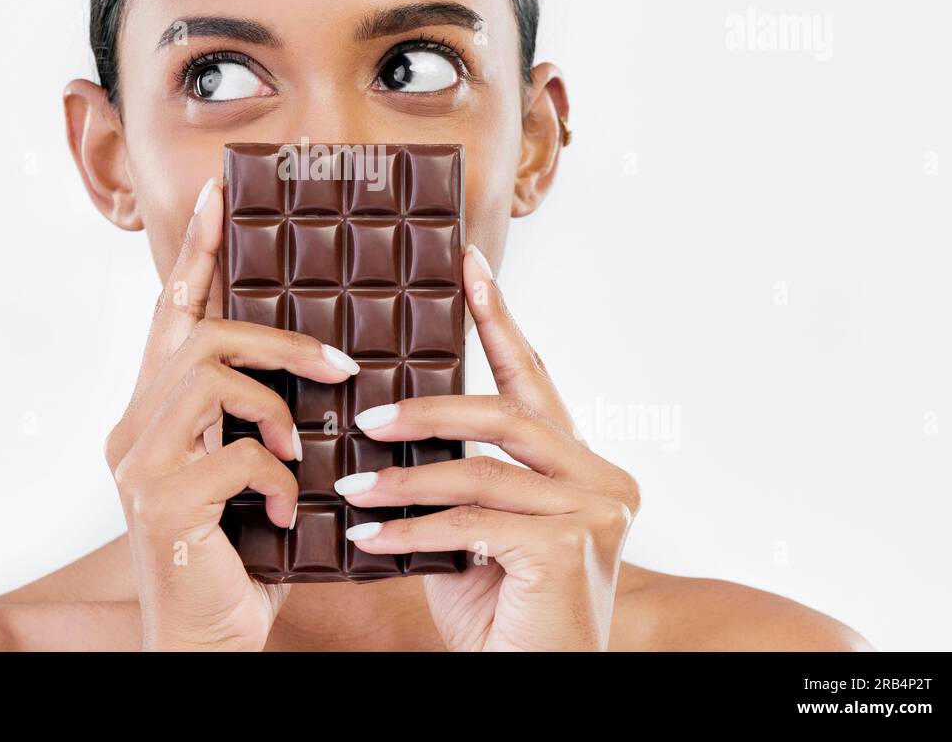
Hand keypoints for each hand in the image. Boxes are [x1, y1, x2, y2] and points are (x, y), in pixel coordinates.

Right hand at [104, 177, 358, 650]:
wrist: (204, 642)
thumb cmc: (235, 556)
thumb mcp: (248, 473)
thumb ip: (259, 418)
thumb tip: (327, 363)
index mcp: (152, 414)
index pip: (172, 315)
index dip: (197, 253)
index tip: (222, 195)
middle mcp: (132, 428)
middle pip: (201, 336)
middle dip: (277, 340)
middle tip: (337, 363)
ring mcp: (140, 464)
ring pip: (213, 377)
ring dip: (278, 405)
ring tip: (302, 448)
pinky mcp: (161, 502)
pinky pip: (237, 452)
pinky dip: (276, 476)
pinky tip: (282, 514)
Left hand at [335, 245, 640, 650]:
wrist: (536, 686)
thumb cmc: (505, 614)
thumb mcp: (474, 534)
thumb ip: (455, 479)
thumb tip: (386, 428)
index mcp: (581, 465)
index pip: (534, 379)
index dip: (499, 319)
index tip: (469, 265)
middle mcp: (601, 477)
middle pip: (505, 414)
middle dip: (430, 409)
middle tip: (368, 415)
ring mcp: (594, 510)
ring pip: (480, 469)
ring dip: (404, 478)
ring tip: (349, 486)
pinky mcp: (570, 546)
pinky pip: (471, 522)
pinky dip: (412, 529)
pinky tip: (368, 537)